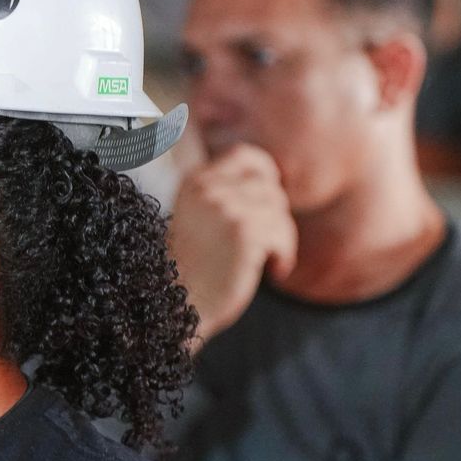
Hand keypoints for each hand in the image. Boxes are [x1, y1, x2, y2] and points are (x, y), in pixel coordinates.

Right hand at [167, 143, 297, 344]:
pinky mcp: (244, 231)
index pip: (242, 155)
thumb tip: (273, 182)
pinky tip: (272, 271)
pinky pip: (282, 234)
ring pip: (279, 212)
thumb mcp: (198, 219)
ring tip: (269, 261)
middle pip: (268, 187)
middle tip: (268, 244)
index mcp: (194, 182)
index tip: (271, 196)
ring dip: (281, 241)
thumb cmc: (190, 271)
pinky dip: (284, 255)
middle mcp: (208, 188)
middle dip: (275, 217)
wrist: (176, 305)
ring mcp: (226, 207)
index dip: (265, 172)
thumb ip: (224, 196)